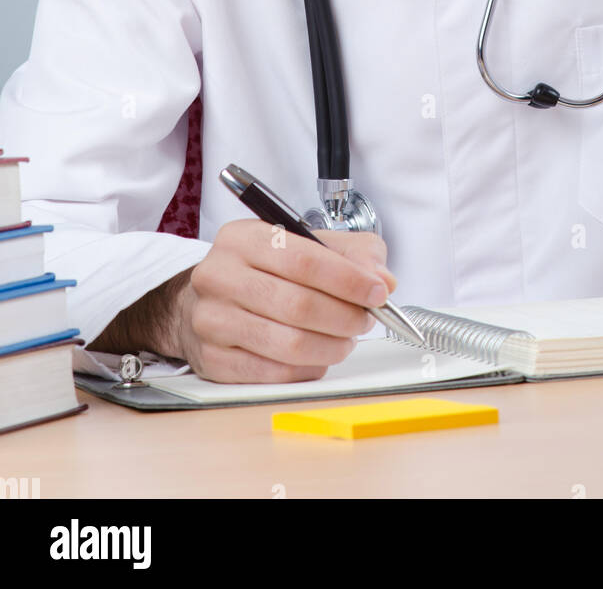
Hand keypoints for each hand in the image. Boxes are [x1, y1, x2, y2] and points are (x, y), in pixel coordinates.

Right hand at [173, 220, 396, 383]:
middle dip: (345, 317)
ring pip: (288, 344)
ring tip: (346, 339)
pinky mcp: (212, 359)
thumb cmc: (264, 269)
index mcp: (244, 238)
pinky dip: (308, 369)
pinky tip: (319, 356)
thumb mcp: (306, 243)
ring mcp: (211, 320)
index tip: (378, 292)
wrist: (211, 298)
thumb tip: (382, 279)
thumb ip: (352, 253)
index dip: (349, 280)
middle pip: (298, 305)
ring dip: (331, 346)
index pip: (305, 260)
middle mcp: (220, 276)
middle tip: (365, 320)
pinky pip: (273, 373)